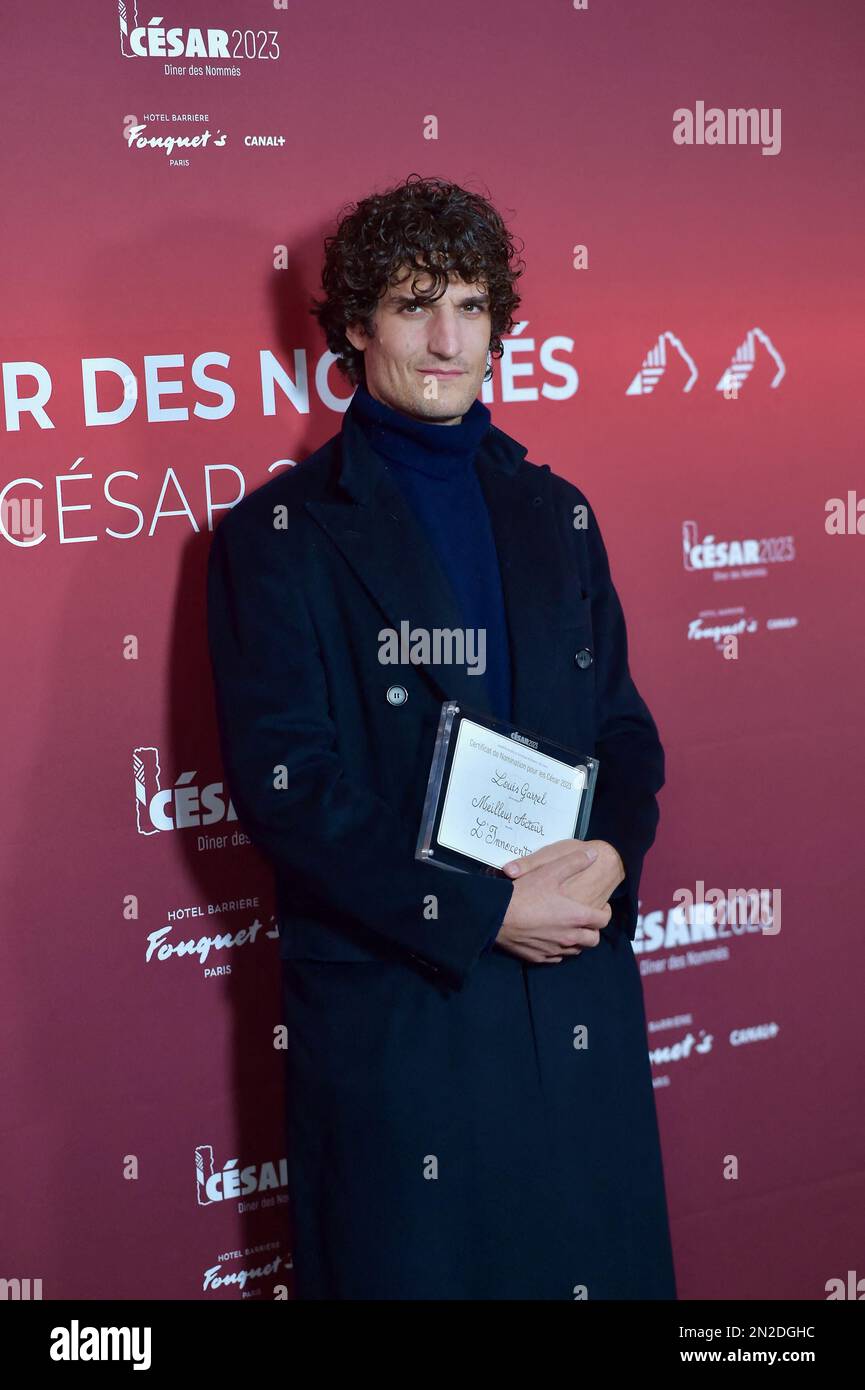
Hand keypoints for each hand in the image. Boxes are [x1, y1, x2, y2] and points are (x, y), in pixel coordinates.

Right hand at [495, 840, 620, 964]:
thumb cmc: (525, 893)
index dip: (605, 912)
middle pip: (592, 940)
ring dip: (577, 940)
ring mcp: (554, 949)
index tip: (600, 907)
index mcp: (576, 917)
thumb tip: (593, 854)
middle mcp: (569, 937)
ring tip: (569, 928)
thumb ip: (574, 862)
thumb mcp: (550, 871)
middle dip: (593, 930)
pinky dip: (559, 949)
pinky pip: (556, 957)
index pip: (603, 920)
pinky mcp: (539, 957)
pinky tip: (551, 938)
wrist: (497, 915)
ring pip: (575, 950)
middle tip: (585, 920)